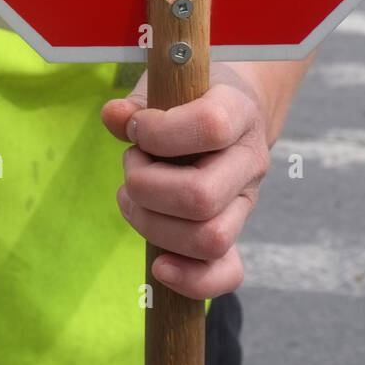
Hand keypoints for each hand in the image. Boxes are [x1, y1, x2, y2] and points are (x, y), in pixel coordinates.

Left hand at [101, 64, 271, 299]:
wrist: (232, 110)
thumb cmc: (190, 95)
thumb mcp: (168, 84)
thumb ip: (138, 103)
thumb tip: (114, 116)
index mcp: (239, 112)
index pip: (210, 127)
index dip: (160, 132)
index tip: (138, 127)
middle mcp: (250, 161)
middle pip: (202, 195)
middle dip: (146, 187)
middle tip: (132, 164)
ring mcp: (244, 202)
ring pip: (209, 238)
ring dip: (153, 224)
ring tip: (132, 196)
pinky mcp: (233, 232)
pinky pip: (226, 274)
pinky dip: (190, 279)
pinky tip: (159, 264)